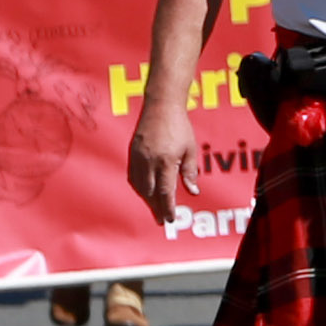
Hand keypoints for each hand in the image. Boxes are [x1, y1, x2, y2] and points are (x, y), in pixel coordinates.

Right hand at [126, 97, 198, 220]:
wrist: (161, 105)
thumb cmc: (179, 126)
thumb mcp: (190, 149)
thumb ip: (190, 172)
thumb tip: (193, 191)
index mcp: (165, 161)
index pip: (165, 192)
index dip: (167, 208)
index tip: (170, 219)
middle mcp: (149, 161)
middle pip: (150, 193)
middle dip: (155, 208)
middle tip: (161, 220)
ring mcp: (138, 157)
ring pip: (139, 186)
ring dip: (146, 199)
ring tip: (154, 208)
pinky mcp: (132, 152)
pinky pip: (133, 176)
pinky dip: (139, 187)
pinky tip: (145, 192)